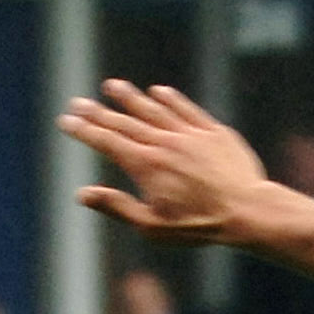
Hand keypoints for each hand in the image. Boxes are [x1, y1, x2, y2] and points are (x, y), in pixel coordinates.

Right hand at [63, 81, 275, 246]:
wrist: (247, 212)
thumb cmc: (199, 226)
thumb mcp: (153, 227)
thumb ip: (117, 207)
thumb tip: (83, 194)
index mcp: (145, 166)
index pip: (107, 142)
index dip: (84, 131)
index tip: (66, 121)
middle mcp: (163, 143)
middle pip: (124, 123)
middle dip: (98, 112)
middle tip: (78, 102)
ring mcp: (189, 134)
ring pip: (153, 110)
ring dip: (130, 98)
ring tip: (112, 86)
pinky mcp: (213, 132)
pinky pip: (187, 110)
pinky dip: (171, 99)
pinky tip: (159, 92)